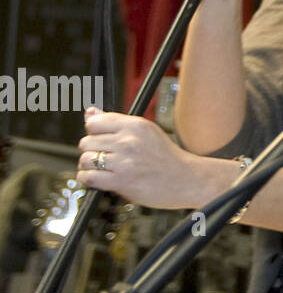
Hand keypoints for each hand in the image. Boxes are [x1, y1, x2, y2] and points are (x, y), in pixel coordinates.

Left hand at [78, 108, 228, 209]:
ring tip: (102, 169)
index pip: (94, 122)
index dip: (94, 132)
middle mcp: (129, 140)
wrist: (186, 179)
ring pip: (85, 159)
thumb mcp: (146, 132)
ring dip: (88, 166)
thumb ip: (116, 123)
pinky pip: (88, 177)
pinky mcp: (120, 181)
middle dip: (91, 151)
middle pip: (86, 141)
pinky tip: (100, 179)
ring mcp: (124, 161)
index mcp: (136, 125)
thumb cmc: (166, 157)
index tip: (100, 140)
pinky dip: (89, 179)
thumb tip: (90, 111)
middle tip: (104, 157)